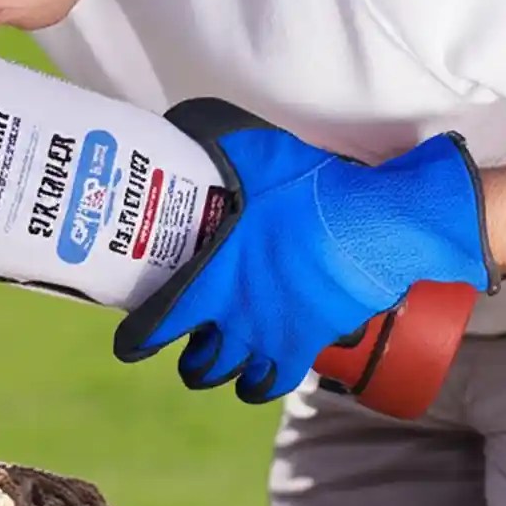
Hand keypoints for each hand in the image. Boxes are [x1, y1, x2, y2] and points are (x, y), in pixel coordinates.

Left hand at [113, 98, 498, 401]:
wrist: (376, 223)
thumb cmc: (307, 189)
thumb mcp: (250, 153)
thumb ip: (209, 139)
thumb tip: (177, 121)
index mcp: (206, 282)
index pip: (154, 327)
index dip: (135, 341)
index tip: (129, 344)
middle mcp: (230, 320)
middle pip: (196, 364)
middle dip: (188, 358)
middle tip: (189, 341)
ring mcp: (268, 338)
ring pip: (230, 378)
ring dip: (220, 372)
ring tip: (219, 360)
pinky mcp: (306, 345)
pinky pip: (273, 384)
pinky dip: (261, 385)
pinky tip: (257, 377)